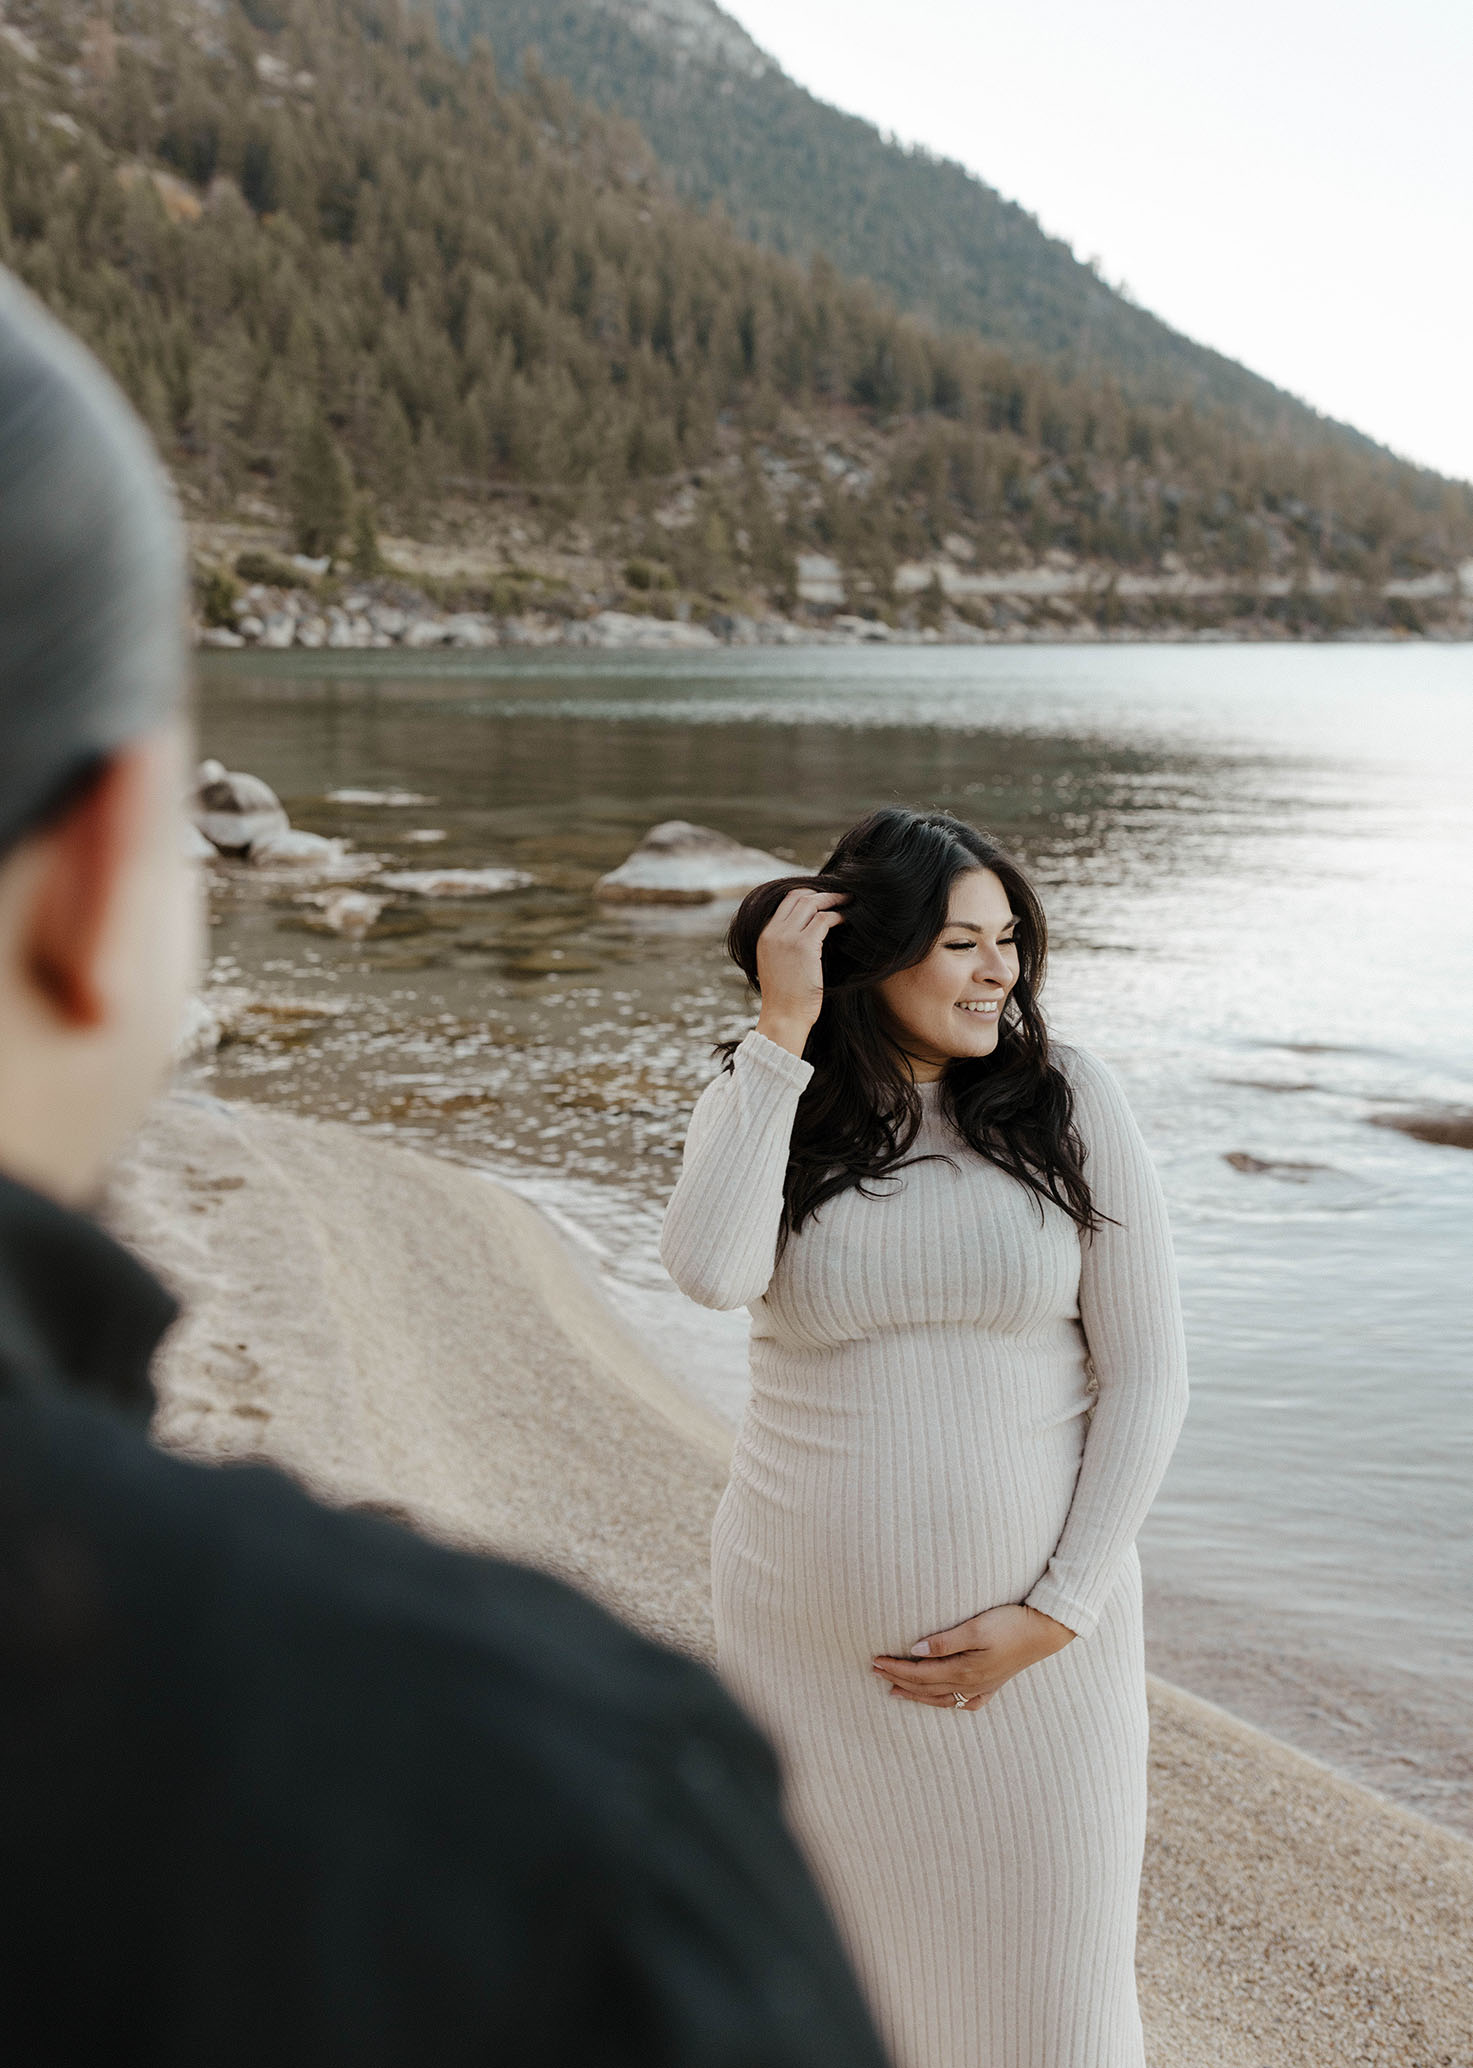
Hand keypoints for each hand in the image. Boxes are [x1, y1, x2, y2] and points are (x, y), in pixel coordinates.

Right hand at [754, 887, 845, 1056]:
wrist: (784, 1017)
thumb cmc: (786, 998)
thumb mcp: (778, 965)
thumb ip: (787, 945)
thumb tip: (813, 931)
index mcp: (765, 935)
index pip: (786, 901)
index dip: (807, 895)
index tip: (824, 898)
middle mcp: (773, 932)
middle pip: (799, 896)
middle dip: (822, 892)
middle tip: (840, 895)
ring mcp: (787, 937)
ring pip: (812, 903)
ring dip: (833, 900)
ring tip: (848, 901)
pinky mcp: (804, 945)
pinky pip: (824, 919)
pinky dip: (838, 916)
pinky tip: (847, 919)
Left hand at [872, 1604, 1074, 1710]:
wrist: (1046, 1631)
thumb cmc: (1010, 1624)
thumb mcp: (976, 1627)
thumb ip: (945, 1641)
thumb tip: (916, 1650)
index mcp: (964, 1670)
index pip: (920, 1673)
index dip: (896, 1668)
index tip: (875, 1661)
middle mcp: (971, 1684)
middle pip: (926, 1687)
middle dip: (899, 1680)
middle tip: (875, 1673)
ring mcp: (983, 1687)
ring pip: (941, 1697)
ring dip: (916, 1694)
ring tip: (896, 1691)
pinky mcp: (994, 1683)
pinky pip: (965, 1702)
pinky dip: (947, 1703)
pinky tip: (943, 1701)